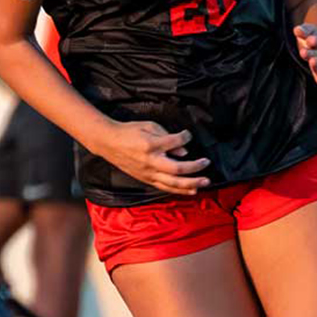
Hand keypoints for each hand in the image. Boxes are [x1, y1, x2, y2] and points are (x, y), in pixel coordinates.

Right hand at [93, 121, 209, 195]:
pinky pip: (165, 187)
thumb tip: (184, 151)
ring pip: (173, 183)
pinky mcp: (146, 179)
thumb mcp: (149, 126)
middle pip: (177, 169)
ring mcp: (148, 173)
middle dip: (195, 168)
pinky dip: (180, 190)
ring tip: (205, 182)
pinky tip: (191, 190)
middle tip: (207, 163)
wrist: (109, 143)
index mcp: (151, 145)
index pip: (174, 142)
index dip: (185, 138)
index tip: (188, 135)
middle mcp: (150, 162)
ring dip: (191, 184)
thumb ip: (167, 136)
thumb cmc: (129, 132)